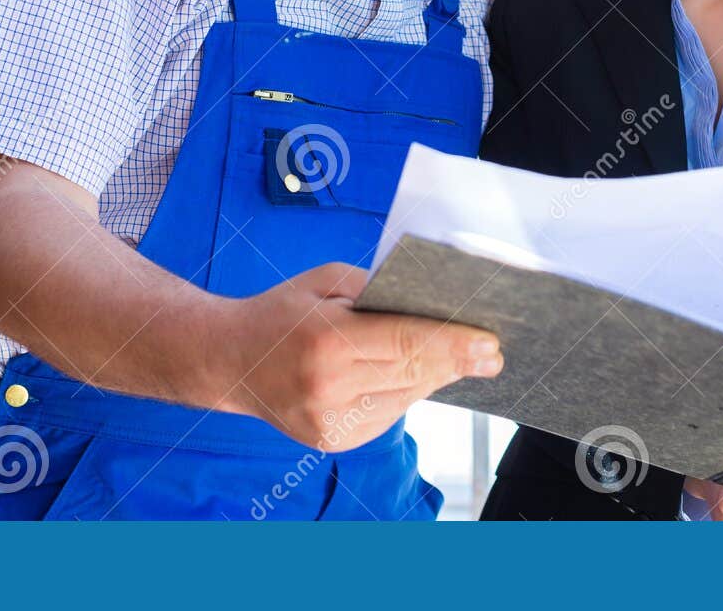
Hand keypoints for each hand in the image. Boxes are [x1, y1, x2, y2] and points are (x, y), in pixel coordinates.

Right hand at [214, 262, 503, 450]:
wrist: (230, 361)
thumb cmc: (282, 312)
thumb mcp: (326, 282)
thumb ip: (378, 291)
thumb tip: (432, 307)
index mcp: (327, 341)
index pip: (406, 343)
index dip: (453, 343)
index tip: (489, 343)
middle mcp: (329, 388)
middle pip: (413, 374)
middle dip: (457, 362)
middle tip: (492, 354)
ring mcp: (329, 422)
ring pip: (405, 398)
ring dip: (434, 377)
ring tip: (461, 358)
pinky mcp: (332, 441)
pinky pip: (387, 414)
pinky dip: (404, 392)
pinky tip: (412, 374)